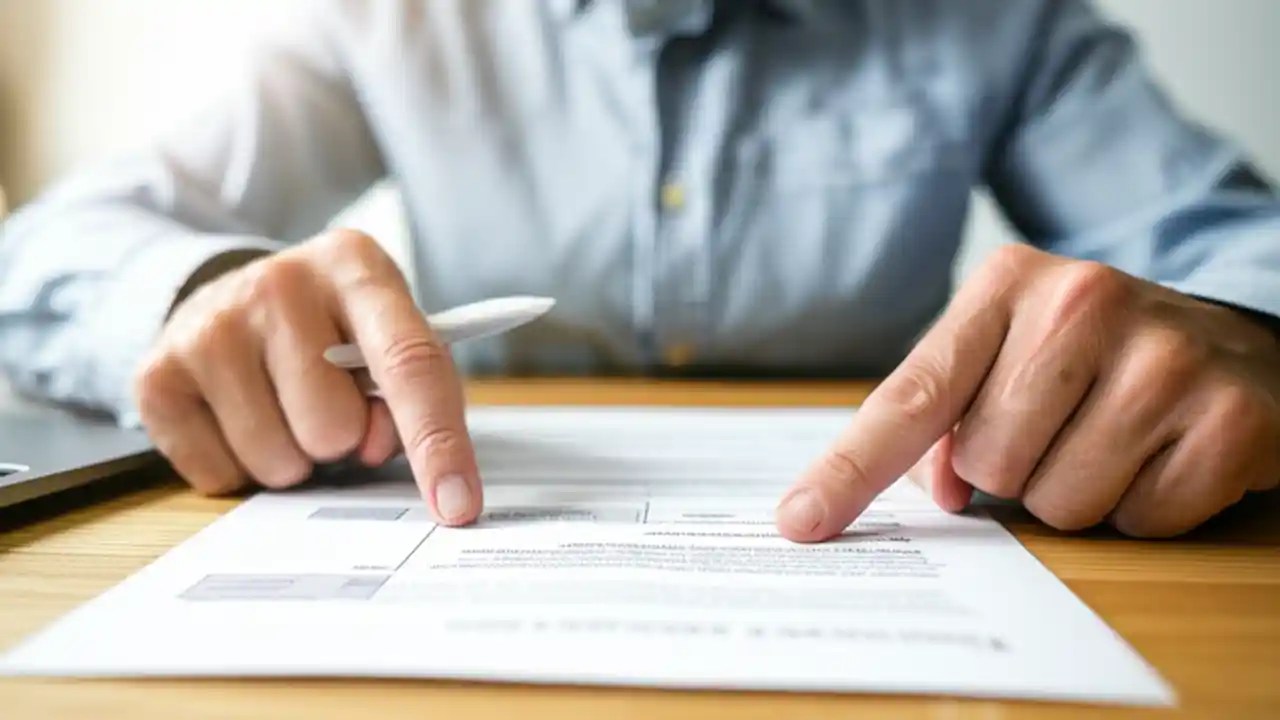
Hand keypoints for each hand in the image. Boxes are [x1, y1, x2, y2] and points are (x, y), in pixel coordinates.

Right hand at [134, 229, 481, 524]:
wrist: (232, 296)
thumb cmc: (334, 331)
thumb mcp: (387, 338)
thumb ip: (412, 393)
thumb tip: (376, 448)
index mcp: (356, 265)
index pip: (410, 363)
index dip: (438, 443)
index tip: (459, 506)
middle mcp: (280, 282)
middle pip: (335, 426)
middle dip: (342, 439)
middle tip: (328, 405)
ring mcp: (210, 324)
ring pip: (277, 459)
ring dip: (292, 457)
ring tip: (283, 408)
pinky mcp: (157, 372)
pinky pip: (220, 475)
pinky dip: (239, 466)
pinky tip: (238, 415)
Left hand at [777, 244, 1279, 539]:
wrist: (1227, 342)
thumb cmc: (1086, 361)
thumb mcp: (1002, 359)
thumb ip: (940, 421)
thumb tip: (940, 490)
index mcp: (1008, 283)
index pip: (913, 395)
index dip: (851, 469)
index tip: (801, 521)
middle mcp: (1085, 301)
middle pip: (988, 464)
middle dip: (1013, 471)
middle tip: (1060, 427)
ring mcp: (1164, 355)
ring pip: (1060, 503)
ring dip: (1077, 495)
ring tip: (1113, 439)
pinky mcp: (1228, 417)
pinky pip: (1141, 520)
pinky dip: (1144, 509)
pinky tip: (1163, 454)